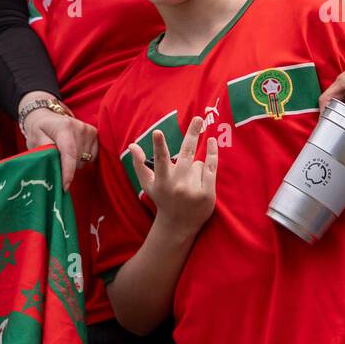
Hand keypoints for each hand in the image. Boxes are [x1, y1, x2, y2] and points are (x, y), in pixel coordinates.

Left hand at [21, 104, 97, 190]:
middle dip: (66, 166)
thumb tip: (55, 167)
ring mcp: (89, 130)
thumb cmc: (39, 130)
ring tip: (63, 153)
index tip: (64, 186)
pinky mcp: (95, 134)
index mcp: (63, 127)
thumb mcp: (35, 141)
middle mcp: (79, 127)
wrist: (46, 117)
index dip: (67, 172)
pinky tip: (73, 152)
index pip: (69, 153)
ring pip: (85, 160)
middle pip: (77, 159)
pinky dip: (82, 159)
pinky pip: (92, 156)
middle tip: (55, 160)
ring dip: (74, 163)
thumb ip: (45, 152)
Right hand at [128, 116, 216, 236]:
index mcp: (162, 181)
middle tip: (198, 118)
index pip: (160, 159)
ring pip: (198, 162)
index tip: (158, 132)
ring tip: (189, 182)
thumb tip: (132, 145)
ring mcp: (194, 190)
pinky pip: (210, 167)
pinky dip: (211, 156)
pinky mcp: (208, 194)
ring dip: (195, 167)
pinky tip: (211, 144)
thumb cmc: (162, 200)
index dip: (158, 145)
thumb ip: (139, 164)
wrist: (179, 225)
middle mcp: (178, 185)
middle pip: (187, 153)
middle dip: (192, 134)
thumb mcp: (148, 184)